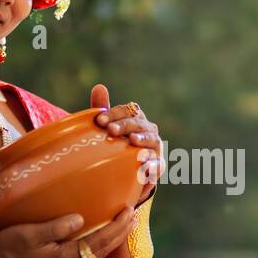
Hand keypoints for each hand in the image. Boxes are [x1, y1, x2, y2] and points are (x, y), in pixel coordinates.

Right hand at [0, 207, 135, 257]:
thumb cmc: (7, 247)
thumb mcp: (29, 233)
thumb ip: (55, 227)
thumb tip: (80, 218)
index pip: (99, 241)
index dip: (116, 228)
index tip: (128, 212)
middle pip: (103, 250)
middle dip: (120, 234)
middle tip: (134, 216)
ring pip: (97, 254)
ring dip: (113, 239)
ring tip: (125, 225)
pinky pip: (87, 254)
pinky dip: (100, 244)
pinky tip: (102, 234)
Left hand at [91, 84, 163, 201]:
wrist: (122, 172)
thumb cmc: (115, 145)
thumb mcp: (107, 128)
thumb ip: (103, 108)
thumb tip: (99, 86)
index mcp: (136, 119)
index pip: (127, 111)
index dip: (114, 113)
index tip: (99, 120)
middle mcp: (148, 130)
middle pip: (138, 124)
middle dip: (125, 125)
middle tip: (111, 130)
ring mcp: (154, 148)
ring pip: (151, 140)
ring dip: (142, 139)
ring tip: (132, 140)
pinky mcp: (158, 166)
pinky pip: (158, 165)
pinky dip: (153, 165)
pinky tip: (145, 166)